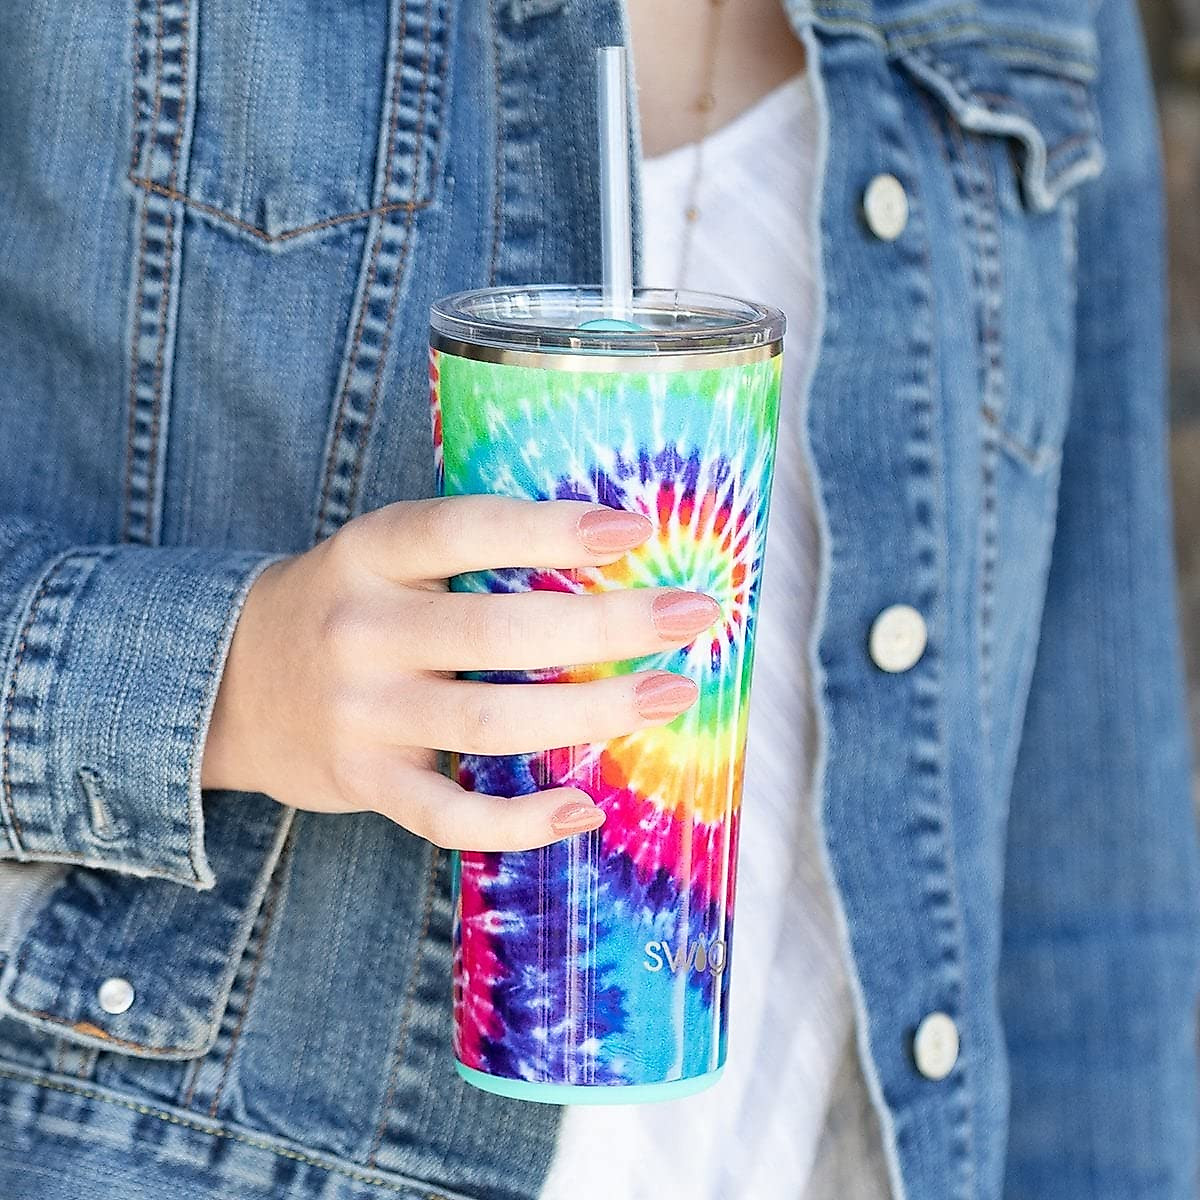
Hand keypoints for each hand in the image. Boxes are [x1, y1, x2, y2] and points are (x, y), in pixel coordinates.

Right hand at [200, 497, 717, 850]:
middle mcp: (362, 631)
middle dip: (609, 624)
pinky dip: (521, 821)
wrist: (232, 683)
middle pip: (497, 633)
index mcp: (370, 553)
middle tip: (693, 615)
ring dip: (593, 712)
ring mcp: (361, 715)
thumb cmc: (348, 606)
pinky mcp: (365, 783)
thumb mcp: (385, 556)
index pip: (464, 530)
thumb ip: (468, 554)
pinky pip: (450, 816)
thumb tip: (613, 554)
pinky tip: (585, 808)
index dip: (551, 528)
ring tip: (671, 695)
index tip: (637, 528)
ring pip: (490, 724)